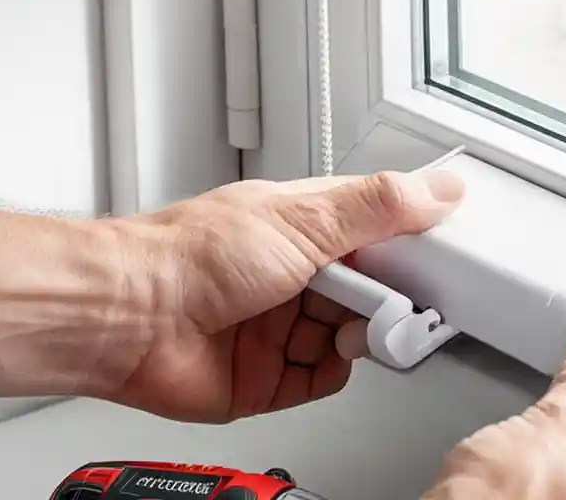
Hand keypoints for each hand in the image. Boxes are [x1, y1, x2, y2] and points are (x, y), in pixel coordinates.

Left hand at [93, 170, 463, 421]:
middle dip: (389, 297)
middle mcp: (295, 273)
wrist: (126, 319)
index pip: (379, 229)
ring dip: (359, 334)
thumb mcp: (303, 218)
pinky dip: (330, 370)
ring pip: (353, 335)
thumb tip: (436, 188)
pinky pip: (324, 377)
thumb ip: (377, 207)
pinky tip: (322, 355)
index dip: (410, 243)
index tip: (439, 253)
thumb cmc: (188, 256)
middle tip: (397, 299)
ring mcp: (281, 324)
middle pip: (372, 290)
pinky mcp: (268, 375)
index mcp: (305, 225)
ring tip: (350, 326)